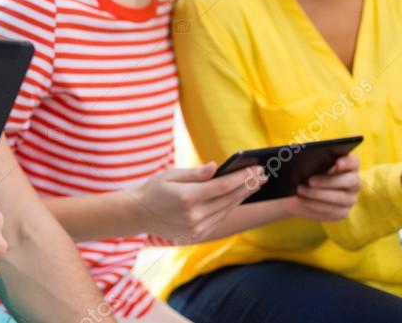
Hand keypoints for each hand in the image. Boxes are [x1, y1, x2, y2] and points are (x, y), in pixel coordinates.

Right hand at [131, 162, 266, 243]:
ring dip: (243, 197)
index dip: (243, 177)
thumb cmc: (154, 189)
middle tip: (263, 175)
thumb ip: (195, 173)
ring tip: (254, 184)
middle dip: (248, 186)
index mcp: (188, 198)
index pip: (223, 186)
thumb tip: (216, 167)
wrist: (138, 214)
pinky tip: (238, 197)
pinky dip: (230, 207)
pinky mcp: (198, 234)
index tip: (257, 169)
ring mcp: (197, 228)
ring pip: (227, 210)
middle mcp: (194, 215)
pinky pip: (220, 219)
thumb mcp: (171, 175)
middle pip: (229, 199)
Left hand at [285, 154, 360, 220]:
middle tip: (310, 180)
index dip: (347, 162)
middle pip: (350, 181)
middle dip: (329, 181)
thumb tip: (310, 159)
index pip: (354, 161)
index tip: (337, 163)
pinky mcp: (342, 212)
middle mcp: (354, 182)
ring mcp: (350, 198)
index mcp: (349, 165)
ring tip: (301, 190)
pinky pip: (332, 211)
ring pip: (340, 197)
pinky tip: (303, 200)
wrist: (298, 192)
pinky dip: (315, 205)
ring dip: (318, 194)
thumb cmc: (305, 172)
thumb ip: (314, 160)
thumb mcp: (308, 164)